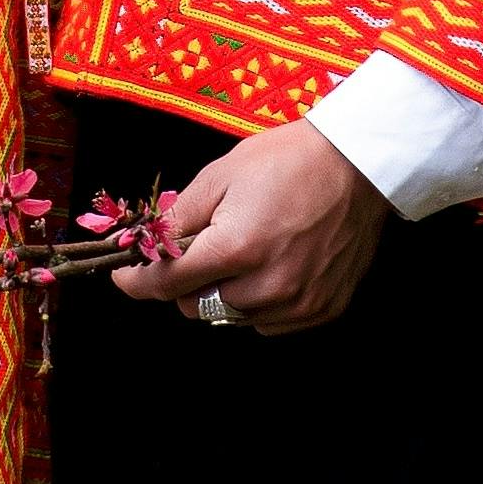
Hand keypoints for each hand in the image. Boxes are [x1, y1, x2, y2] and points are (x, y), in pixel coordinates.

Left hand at [116, 118, 385, 337]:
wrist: (358, 163)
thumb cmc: (287, 160)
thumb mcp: (221, 175)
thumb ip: (179, 218)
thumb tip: (147, 247)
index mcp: (236, 249)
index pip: (167, 283)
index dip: (137, 281)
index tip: (124, 277)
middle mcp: (267, 286)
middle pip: (196, 306)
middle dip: (187, 280)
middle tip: (202, 247)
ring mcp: (298, 303)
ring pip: (231, 317)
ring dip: (224, 292)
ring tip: (245, 251)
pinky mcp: (321, 309)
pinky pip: (269, 323)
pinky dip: (259, 302)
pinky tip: (271, 267)